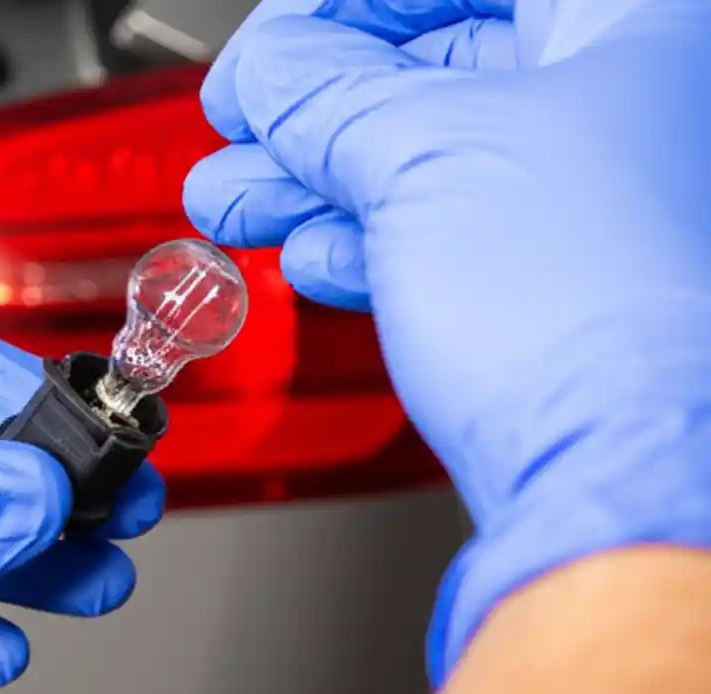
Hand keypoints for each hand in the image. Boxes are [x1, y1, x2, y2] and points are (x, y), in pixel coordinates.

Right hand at [184, 0, 710, 684]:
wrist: (613, 473)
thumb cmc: (583, 306)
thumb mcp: (420, 154)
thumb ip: (325, 96)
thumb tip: (270, 74)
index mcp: (631, 27)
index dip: (338, 11)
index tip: (271, 48)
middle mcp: (625, 103)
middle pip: (438, 65)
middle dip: (313, 104)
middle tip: (242, 123)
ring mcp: (593, 194)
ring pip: (430, 157)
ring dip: (315, 178)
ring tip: (236, 198)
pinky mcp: (557, 277)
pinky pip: (446, 231)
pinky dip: (367, 237)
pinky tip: (311, 250)